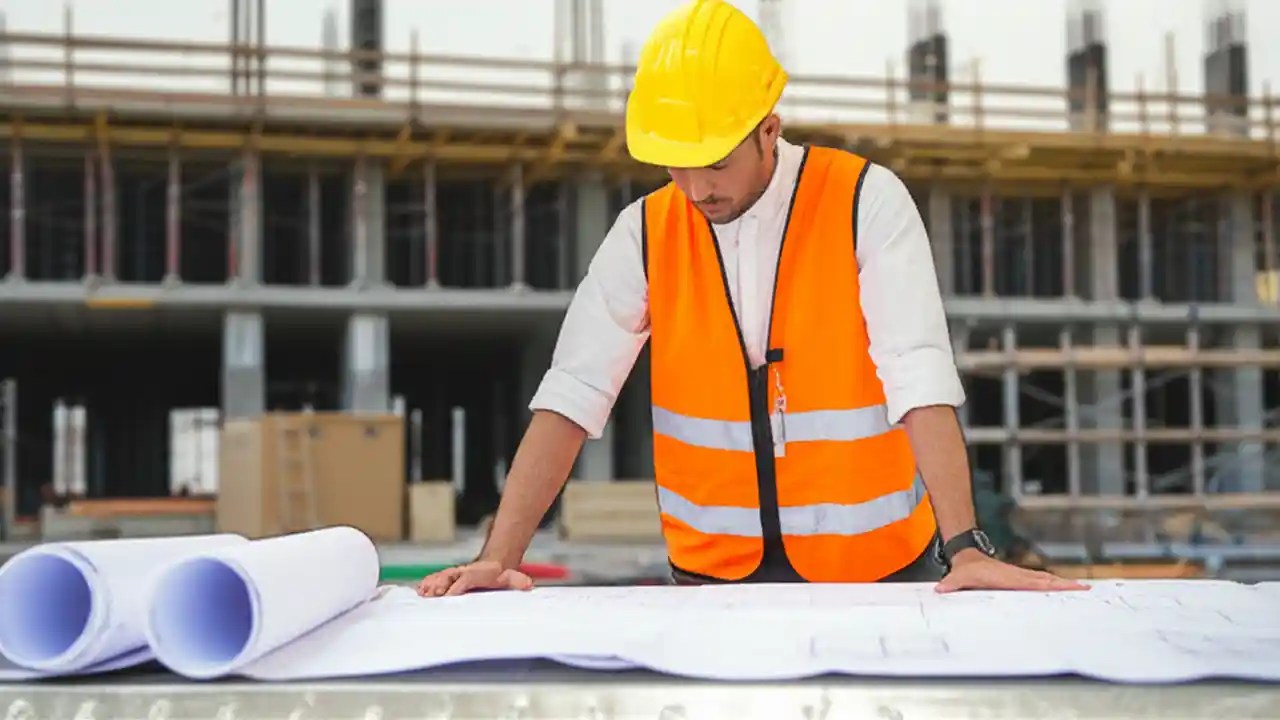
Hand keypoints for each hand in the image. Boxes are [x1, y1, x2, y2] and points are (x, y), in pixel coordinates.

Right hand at [416, 560, 533, 597]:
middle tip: (432, 594)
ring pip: (440, 579)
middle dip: (439, 585)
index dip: (457, 587)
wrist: (493, 567)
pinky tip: (420, 591)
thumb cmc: (499, 576)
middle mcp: (462, 573)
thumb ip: (517, 581)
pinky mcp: (449, 581)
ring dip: (431, 585)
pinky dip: (428, 585)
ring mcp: (454, 577)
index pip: (465, 579)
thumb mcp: (510, 577)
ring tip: (422, 593)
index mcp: (476, 573)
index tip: (450, 595)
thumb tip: (528, 585)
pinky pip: (436, 581)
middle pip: (448, 577)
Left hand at [935, 550, 1087, 592]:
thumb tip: (941, 589)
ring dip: (1064, 585)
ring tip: (1083, 588)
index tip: (1064, 587)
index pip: (1033, 582)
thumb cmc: (967, 570)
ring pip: (1047, 581)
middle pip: (1046, 581)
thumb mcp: (958, 577)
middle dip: (1065, 585)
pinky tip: (1065, 588)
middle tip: (1085, 588)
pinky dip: (1055, 585)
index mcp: (1009, 578)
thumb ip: (950, 584)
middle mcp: (1018, 576)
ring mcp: (1021, 576)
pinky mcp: (1021, 578)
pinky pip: (1042, 582)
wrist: (968, 557)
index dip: (1049, 585)